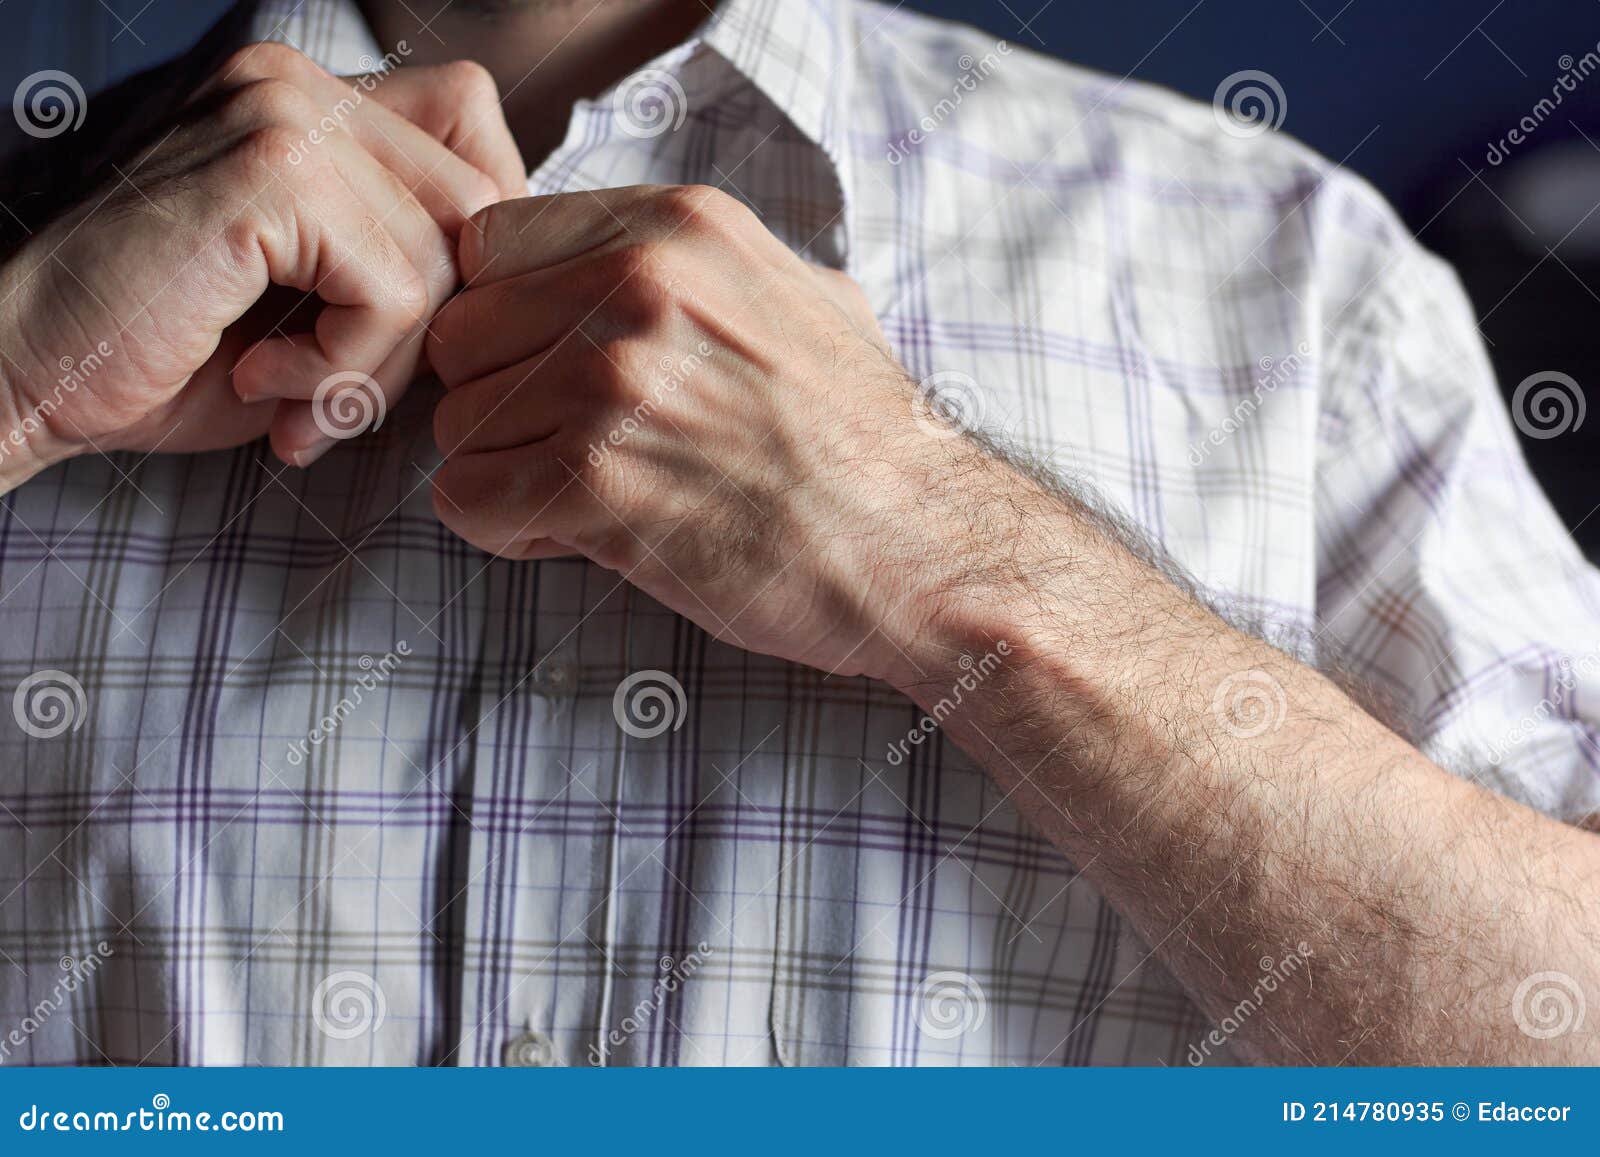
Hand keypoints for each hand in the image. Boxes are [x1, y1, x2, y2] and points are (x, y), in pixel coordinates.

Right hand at [0, 42, 522, 486]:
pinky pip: (393, 291)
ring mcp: (285, 118)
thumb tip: (512, 280)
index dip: (476, 243)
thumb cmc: (177, 351)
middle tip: (347, 391)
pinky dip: (346, 366)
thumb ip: (407, 264)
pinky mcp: (271, 175)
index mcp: (316, 100)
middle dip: (433, 326)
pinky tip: (267, 383)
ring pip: (441, 260)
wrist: (35, 372)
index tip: (409, 330)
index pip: (476, 134)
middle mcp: (302, 87)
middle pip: (475, 204)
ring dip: (381, 364)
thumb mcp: (320, 301)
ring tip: (298, 399)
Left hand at [427, 184, 1013, 682]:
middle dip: (499, 402)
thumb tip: (623, 261)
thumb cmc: (867, 442)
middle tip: (571, 448)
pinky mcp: (596, 479)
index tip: (551, 369)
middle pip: (461, 337)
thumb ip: (703, 268)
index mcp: (678, 227)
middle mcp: (636, 284)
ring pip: (458, 425)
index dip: (508, 319)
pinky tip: (584, 537)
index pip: (491, 245)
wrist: (926, 548)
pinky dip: (510, 533)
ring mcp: (613, 378)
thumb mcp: (807, 298)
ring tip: (595, 499)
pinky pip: (466, 501)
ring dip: (509, 474)